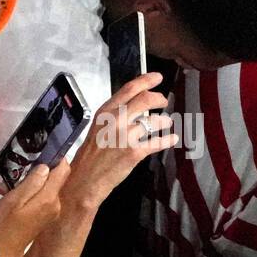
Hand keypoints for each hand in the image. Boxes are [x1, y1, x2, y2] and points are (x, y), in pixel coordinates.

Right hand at [0, 162, 70, 254]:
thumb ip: (32, 182)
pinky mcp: (45, 216)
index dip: (57, 158)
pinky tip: (7, 190)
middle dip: (40, 170)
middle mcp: (56, 204)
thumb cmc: (5, 224)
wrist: (4, 250)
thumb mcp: (14, 199)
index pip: (63, 171)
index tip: (46, 148)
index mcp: (50, 198)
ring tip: (8, 179)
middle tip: (21, 163)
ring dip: (29, 181)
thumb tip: (46, 166)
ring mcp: (52, 211)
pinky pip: (39, 198)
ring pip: (45, 188)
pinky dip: (26, 193)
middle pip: (55, 179)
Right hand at [62, 71, 177, 212]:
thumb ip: (115, 115)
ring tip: (166, 123)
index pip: (128, 89)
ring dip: (164, 121)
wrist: (84, 179)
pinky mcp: (134, 152)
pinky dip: (168, 140)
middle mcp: (115, 120)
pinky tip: (172, 139)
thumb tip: (136, 106)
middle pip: (145, 100)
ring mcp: (125, 136)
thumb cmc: (91, 154)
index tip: (158, 77)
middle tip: (164, 101)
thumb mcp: (99, 127)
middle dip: (159, 99)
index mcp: (104, 112)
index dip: (146, 81)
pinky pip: (158, 143)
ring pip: (154, 121)